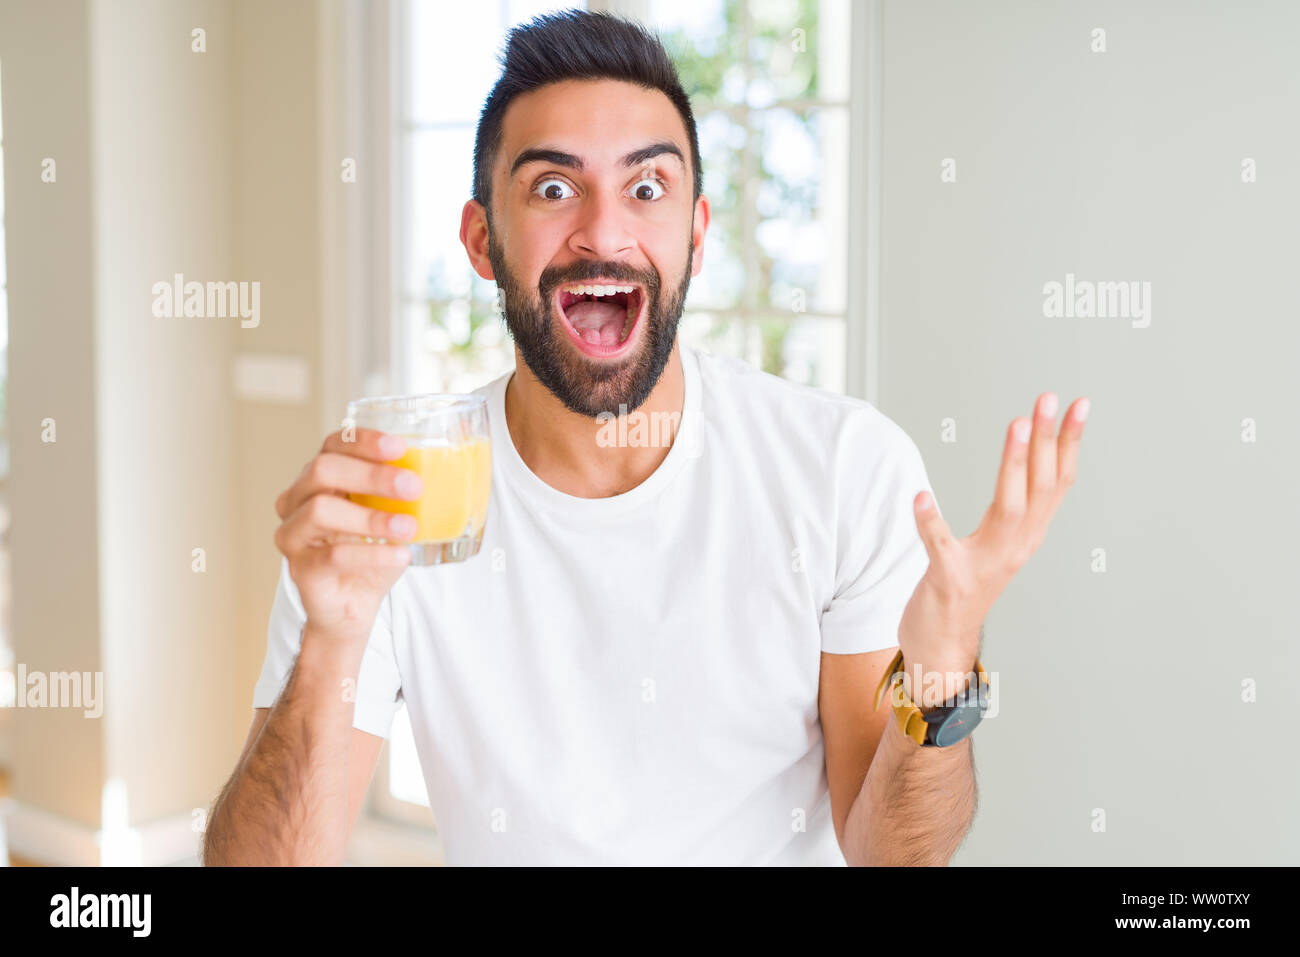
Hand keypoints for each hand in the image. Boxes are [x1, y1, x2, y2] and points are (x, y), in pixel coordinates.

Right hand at [273, 427, 423, 640]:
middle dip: (371, 475)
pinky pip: (334, 556)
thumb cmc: (371, 552)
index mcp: (319, 477)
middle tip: (412, 486)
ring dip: (372, 517)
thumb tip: (444, 473)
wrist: (353, 605)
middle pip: (323, 470)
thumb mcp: (390, 516)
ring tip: (409, 528)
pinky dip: (373, 554)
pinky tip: (401, 555)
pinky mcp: (300, 568)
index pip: (334, 444)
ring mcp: (292, 533)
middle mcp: (296, 499)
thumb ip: (402, 494)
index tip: (400, 447)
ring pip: (321, 510)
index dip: (364, 441)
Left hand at [897, 392, 1089, 707]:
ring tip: (1015, 425)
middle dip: (1046, 441)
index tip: (1079, 403)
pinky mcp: (949, 580)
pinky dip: (930, 522)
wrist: (942, 644)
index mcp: (1029, 534)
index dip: (1069, 442)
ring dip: (1012, 466)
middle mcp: (1017, 547)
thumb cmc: (966, 583)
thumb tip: (1029, 449)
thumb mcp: (1000, 540)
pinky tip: (920, 496)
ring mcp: (986, 564)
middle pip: (1040, 488)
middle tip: (1048, 398)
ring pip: (1007, 509)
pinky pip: (940, 547)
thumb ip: (1014, 502)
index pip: (1057, 481)